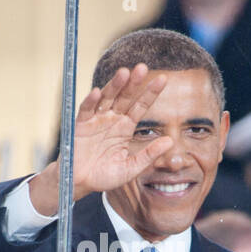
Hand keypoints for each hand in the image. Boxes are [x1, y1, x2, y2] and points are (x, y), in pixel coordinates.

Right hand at [28, 64, 172, 215]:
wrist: (81, 184)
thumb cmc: (105, 176)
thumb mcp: (131, 168)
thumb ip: (149, 155)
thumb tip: (170, 141)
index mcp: (125, 127)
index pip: (141, 105)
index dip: (150, 93)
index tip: (164, 79)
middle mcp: (112, 119)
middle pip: (125, 96)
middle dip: (133, 82)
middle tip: (143, 67)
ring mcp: (96, 120)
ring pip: (107, 98)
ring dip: (114, 85)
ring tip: (124, 73)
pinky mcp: (80, 125)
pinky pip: (86, 110)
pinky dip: (91, 101)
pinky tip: (97, 92)